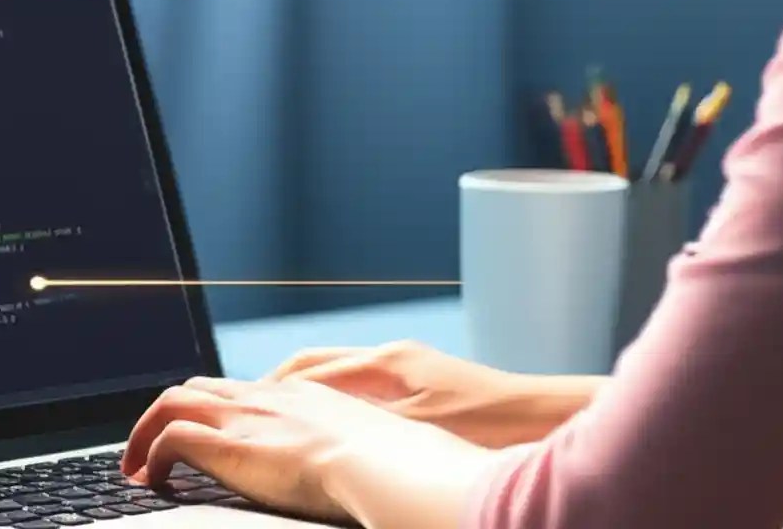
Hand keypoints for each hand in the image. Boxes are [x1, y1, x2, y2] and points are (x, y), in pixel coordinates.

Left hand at [120, 376, 436, 522]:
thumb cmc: (391, 463)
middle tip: (154, 444)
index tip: (208, 430)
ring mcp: (243, 418)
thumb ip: (354, 447)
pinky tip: (152, 480)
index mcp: (299, 395)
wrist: (385, 463)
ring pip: (173, 402)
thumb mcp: (371, 445)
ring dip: (145, 431)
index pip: (243, 391)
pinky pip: (169, 439)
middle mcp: (265, 398)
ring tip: (136, 463)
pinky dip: (150, 455)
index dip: (217, 409)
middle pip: (200, 388)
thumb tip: (362, 468)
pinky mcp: (226, 445)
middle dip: (170, 412)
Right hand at [265, 340, 600, 447]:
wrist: (543, 416)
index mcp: (385, 361)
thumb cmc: (489, 422)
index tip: (239, 403)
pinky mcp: (421, 382)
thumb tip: (314, 417)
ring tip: (278, 415)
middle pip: (316, 364)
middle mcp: (390, 356)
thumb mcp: (417, 426)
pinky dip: (334, 400)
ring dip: (306, 391)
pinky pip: (359, 386)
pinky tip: (331, 423)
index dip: (270, 387)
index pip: (309, 370)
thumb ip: (364, 420)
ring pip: (337, 374)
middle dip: (278, 383)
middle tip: (245, 405)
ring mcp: (406, 367)